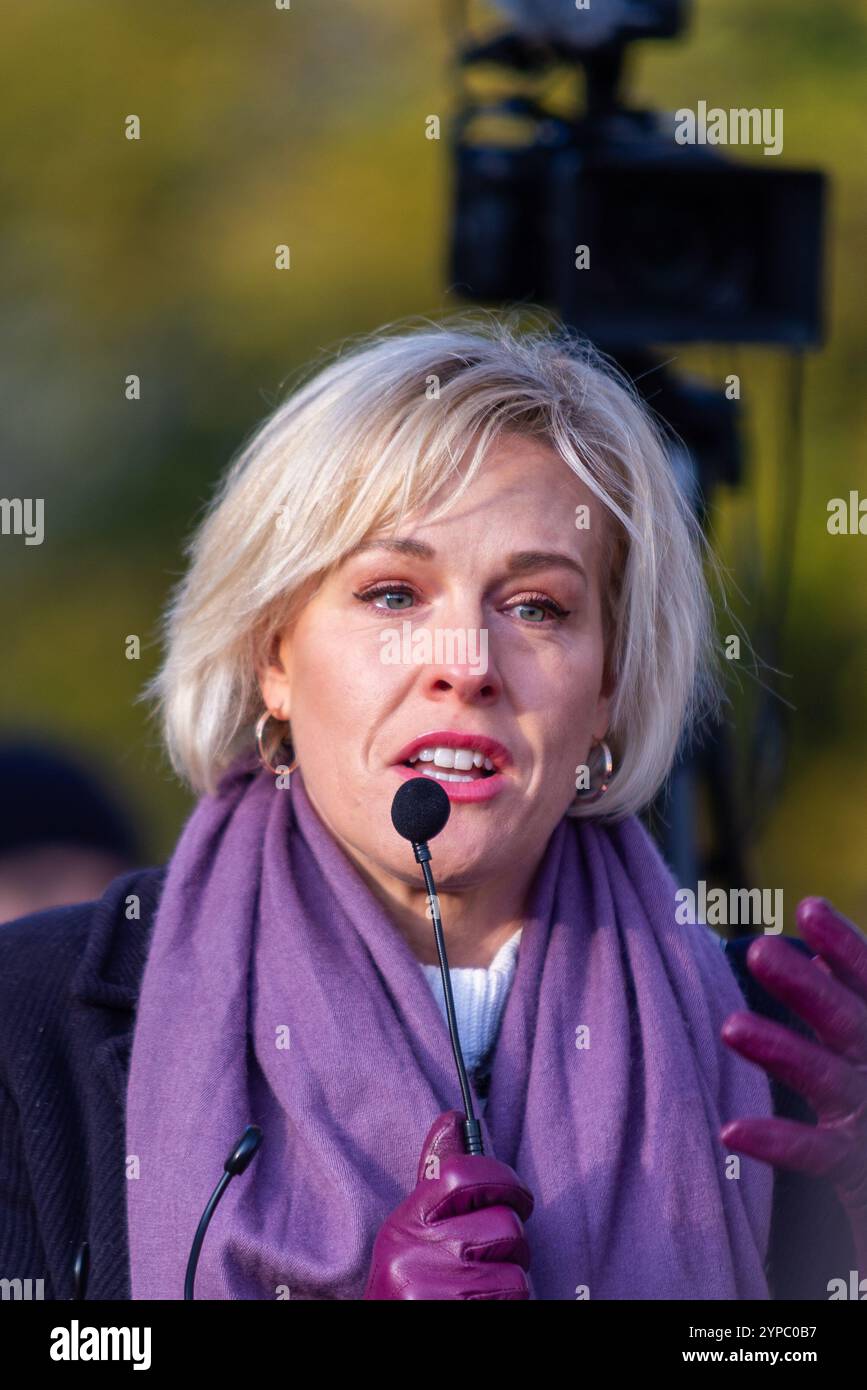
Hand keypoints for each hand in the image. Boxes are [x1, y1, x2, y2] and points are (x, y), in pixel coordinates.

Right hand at [363, 1109, 534, 1298]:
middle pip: (505, 1227)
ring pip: (517, 1274)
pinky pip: (513, 1304)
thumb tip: (454, 1119)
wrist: (382, 1338)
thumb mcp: (415, 1229)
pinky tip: (480, 1307)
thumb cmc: (412, 1285)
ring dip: (512, 1285)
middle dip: (513, 1247)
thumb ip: (436, 1180)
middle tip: (497, 1259)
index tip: (518, 1198)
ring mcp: (431, 1290)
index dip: (504, 1180)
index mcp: (407, 1220)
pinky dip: (508, 1308)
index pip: (463, 1173)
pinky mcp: (450, 1315)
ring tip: (486, 1291)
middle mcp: (413, 1252)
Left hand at [718, 897, 866, 1271]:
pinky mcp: (859, 1168)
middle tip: (759, 951)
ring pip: (827, 1079)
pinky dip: (778, 1142)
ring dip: (780, 1051)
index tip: (808, 907)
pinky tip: (732, 1131)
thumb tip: (815, 959)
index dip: (845, 945)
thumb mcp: (865, 1043)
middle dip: (807, 988)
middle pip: (848, 1021)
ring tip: (729, 1027)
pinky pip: (816, 1154)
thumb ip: (849, 1002)